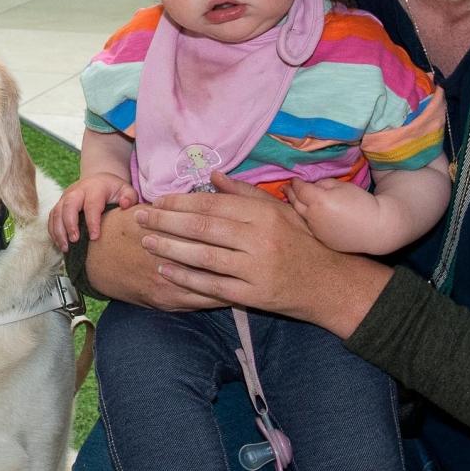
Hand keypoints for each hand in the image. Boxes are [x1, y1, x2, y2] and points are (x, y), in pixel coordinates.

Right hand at [48, 172, 139, 248]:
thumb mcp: (125, 189)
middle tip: (74, 241)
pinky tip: (60, 244)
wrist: (98, 180)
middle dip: (69, 224)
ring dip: (59, 230)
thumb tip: (125, 205)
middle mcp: (77, 191)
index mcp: (94, 188)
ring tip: (65, 247)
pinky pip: (52, 217)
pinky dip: (53, 231)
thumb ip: (129, 196)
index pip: (91, 204)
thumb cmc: (113, 189)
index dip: (92, 221)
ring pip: (56, 212)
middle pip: (68, 205)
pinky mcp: (59, 204)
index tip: (95, 237)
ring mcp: (65, 197)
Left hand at [135, 171, 391, 336]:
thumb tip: (212, 175)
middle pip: (202, 228)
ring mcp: (254, 268)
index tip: (157, 200)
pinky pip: (212, 285)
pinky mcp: (252, 295)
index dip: (181, 202)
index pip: (212, 205)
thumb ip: (244, 193)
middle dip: (167, 221)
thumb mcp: (279, 211)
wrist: (329, 284)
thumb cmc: (301, 242)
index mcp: (262, 214)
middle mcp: (257, 239)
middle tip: (140, 216)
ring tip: (147, 240)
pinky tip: (166, 269)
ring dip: (171, 248)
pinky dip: (186, 277)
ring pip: (203, 257)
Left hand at [283, 175, 381, 252]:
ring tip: (296, 200)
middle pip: (296, 203)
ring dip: (299, 207)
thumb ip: (323, 184)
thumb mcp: (342, 186)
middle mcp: (314, 217)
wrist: (376, 229)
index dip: (296, 183)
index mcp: (318, 201)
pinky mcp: (322, 240)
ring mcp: (316, 231)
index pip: (300, 189)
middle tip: (285, 187)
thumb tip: (312, 187)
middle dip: (290, 194)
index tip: (293, 179)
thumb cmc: (362, 203)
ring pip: (302, 216)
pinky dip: (309, 220)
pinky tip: (313, 216)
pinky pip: (312, 227)